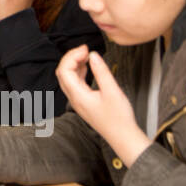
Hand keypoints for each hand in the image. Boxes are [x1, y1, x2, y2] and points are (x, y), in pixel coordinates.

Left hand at [55, 46, 149, 163]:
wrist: (123, 137)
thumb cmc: (119, 118)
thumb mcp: (113, 91)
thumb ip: (102, 72)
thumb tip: (93, 55)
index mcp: (78, 96)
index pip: (64, 70)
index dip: (72, 56)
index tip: (86, 49)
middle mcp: (74, 99)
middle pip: (63, 73)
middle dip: (71, 58)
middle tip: (85, 49)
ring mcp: (78, 101)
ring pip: (68, 78)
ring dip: (74, 64)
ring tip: (86, 55)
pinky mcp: (84, 103)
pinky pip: (75, 84)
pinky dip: (78, 72)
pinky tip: (87, 67)